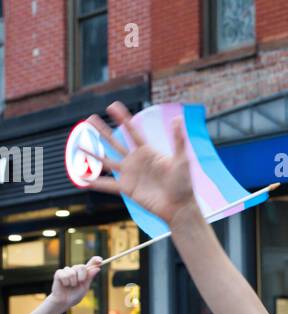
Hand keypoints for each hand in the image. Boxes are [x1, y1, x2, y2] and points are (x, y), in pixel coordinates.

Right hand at [49, 258, 102, 310]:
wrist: (64, 302)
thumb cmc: (75, 295)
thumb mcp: (85, 287)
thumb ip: (89, 277)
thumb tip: (97, 268)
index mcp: (84, 273)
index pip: (91, 263)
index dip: (95, 260)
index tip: (100, 260)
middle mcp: (76, 270)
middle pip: (82, 267)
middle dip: (82, 277)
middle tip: (79, 283)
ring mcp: (67, 270)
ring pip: (72, 272)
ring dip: (72, 282)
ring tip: (70, 286)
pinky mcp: (59, 273)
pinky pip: (64, 275)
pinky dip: (66, 282)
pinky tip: (64, 285)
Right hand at [86, 102, 195, 227]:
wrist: (179, 207)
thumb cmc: (184, 184)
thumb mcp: (182, 160)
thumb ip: (178, 140)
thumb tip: (178, 118)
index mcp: (148, 152)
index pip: (132, 131)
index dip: (122, 118)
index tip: (112, 106)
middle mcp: (136, 161)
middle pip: (114, 143)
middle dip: (101, 130)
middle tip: (89, 119)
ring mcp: (130, 175)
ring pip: (107, 161)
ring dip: (92, 153)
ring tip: (78, 144)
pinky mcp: (127, 189)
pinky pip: (107, 185)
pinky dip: (95, 182)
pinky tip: (82, 178)